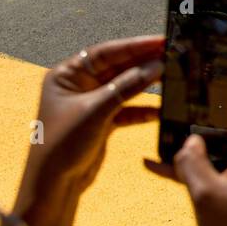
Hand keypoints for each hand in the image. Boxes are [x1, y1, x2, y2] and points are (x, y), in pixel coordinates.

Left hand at [20, 36, 163, 198]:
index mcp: (67, 75)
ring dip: (146, 83)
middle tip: (172, 54)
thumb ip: (127, 86)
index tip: (159, 41)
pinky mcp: (103, 120)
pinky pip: (127, 108)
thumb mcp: (96, 111)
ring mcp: (92, 103)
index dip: (134, 46)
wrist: (54, 184)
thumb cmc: (63, 144)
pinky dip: (143, 109)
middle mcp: (79, 85)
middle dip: (144, 62)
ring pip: (125, 86)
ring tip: (172, 75)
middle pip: (117, 67)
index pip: (105, 52)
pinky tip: (160, 110)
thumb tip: (155, 66)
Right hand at [145, 70, 226, 225]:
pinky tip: (150, 164)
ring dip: (197, 132)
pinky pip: (208, 165)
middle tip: (192, 91)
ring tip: (168, 123)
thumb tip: (188, 140)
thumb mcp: (206, 192)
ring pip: (222, 139)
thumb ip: (192, 160)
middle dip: (219, 103)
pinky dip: (185, 163)